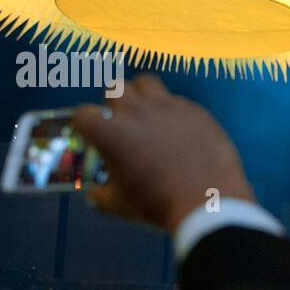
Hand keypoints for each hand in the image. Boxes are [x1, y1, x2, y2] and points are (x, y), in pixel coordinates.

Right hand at [73, 74, 254, 232]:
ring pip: (146, 83)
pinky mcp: (195, 111)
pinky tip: (179, 130)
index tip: (93, 136)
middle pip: (115, 88)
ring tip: (147, 115)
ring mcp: (167, 107)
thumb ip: (100, 195)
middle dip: (113, 103)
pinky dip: (172, 112)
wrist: (207, 203)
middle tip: (121, 123)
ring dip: (141, 95)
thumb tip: (96, 193)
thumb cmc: (157, 205)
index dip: (85, 125)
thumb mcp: (119, 205)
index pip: (83, 113)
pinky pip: (177, 101)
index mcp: (109, 132)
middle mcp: (135, 111)